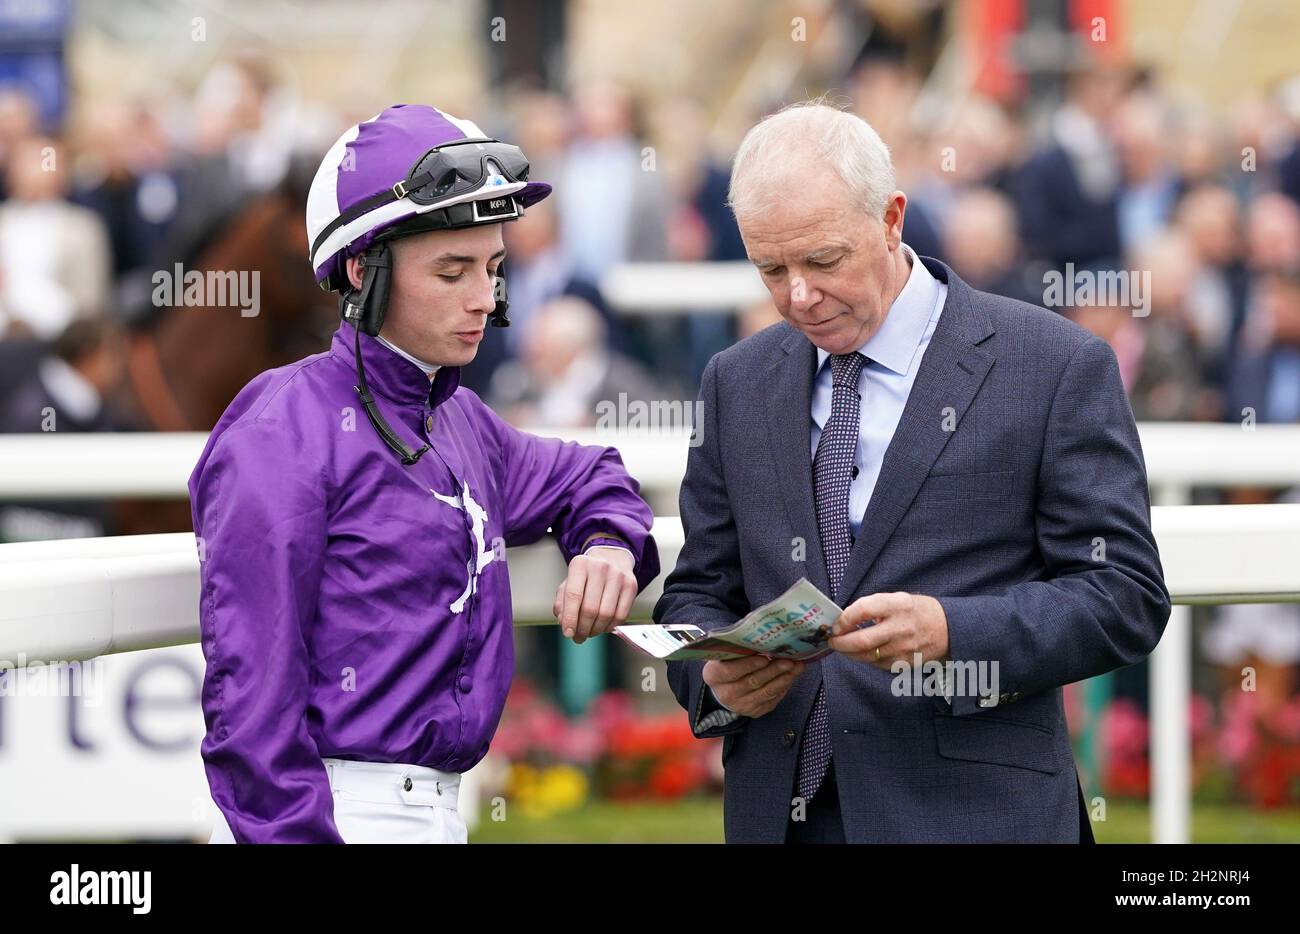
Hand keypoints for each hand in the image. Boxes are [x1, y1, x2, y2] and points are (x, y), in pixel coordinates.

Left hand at [552, 546, 637, 642]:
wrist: (611, 558)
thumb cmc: (587, 575)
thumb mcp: (569, 583)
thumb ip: (562, 603)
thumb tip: (564, 623)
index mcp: (580, 565)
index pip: (573, 595)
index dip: (570, 618)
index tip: (568, 633)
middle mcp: (600, 567)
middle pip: (590, 608)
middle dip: (583, 628)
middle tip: (579, 636)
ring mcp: (618, 576)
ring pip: (606, 614)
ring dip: (596, 630)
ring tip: (590, 632)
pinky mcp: (631, 585)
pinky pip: (621, 615)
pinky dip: (610, 627)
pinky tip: (603, 626)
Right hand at [702, 655, 805, 717]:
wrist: (726, 687)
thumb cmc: (729, 663)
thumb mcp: (727, 653)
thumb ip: (740, 647)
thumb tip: (762, 637)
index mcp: (713, 675)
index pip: (731, 671)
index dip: (748, 665)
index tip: (764, 657)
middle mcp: (726, 693)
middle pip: (752, 682)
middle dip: (773, 670)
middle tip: (789, 660)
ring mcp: (740, 705)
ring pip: (766, 692)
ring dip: (784, 679)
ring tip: (797, 667)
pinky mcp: (755, 712)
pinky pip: (772, 699)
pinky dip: (784, 687)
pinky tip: (792, 676)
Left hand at [828, 592, 948, 668]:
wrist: (948, 629)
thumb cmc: (917, 611)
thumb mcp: (898, 598)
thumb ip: (873, 606)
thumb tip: (844, 618)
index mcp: (898, 605)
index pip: (863, 610)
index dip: (844, 619)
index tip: (835, 624)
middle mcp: (901, 627)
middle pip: (861, 640)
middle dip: (840, 643)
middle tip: (832, 641)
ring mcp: (903, 649)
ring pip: (866, 656)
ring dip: (849, 653)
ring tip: (843, 647)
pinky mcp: (905, 664)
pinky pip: (877, 664)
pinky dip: (865, 659)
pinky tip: (862, 653)